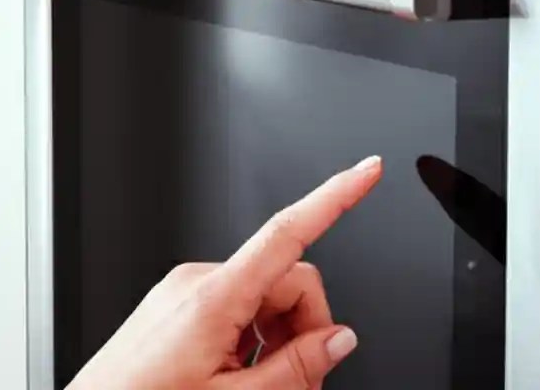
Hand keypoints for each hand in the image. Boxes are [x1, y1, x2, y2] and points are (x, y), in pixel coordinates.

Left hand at [68, 156, 383, 389]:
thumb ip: (294, 369)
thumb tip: (339, 338)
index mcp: (213, 297)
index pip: (288, 232)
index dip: (334, 197)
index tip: (366, 171)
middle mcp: (195, 281)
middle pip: (286, 280)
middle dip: (305, 330)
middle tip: (296, 383)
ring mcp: (181, 290)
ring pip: (263, 297)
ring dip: (276, 340)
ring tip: (255, 386)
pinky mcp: (173, 303)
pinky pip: (233, 305)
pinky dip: (248, 339)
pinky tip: (232, 375)